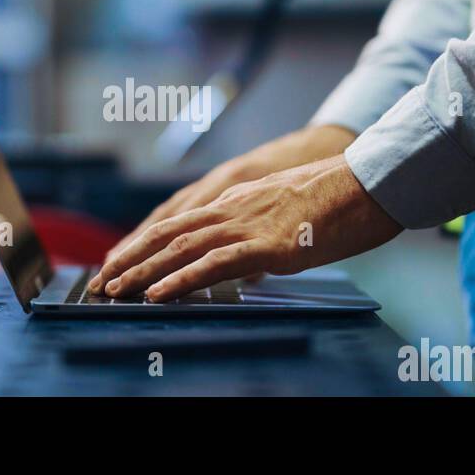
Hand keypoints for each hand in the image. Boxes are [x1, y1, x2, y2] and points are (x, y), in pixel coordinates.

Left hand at [89, 154, 401, 301]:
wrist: (373, 181)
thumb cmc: (340, 201)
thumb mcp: (288, 216)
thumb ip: (260, 234)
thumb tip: (246, 263)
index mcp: (237, 201)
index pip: (178, 222)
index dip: (144, 242)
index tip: (119, 261)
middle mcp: (233, 208)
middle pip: (168, 233)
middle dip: (130, 258)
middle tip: (102, 280)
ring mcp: (248, 224)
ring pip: (181, 248)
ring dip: (143, 271)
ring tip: (115, 289)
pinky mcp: (268, 244)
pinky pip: (215, 264)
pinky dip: (181, 279)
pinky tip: (159, 293)